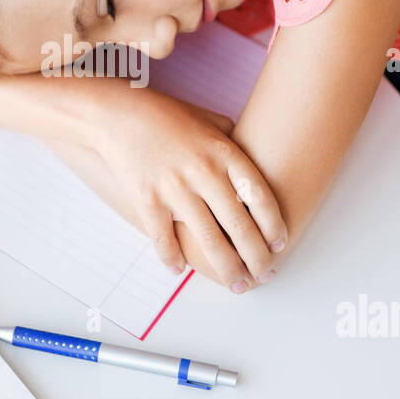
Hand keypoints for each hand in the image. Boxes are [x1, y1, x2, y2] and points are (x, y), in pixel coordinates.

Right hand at [87, 88, 287, 292]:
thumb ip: (235, 142)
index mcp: (224, 153)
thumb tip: (258, 161)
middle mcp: (203, 172)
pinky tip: (181, 269)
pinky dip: (173, 259)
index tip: (280, 243)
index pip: (260, 197)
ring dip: (226, 268)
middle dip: (257, 257)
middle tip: (265, 274)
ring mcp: (174, 188)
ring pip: (208, 240)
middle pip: (239, 226)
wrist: (119, 115)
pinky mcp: (147, 200)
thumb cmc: (168, 117)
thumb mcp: (210, 120)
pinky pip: (164, 239)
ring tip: (237, 283)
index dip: (274, 225)